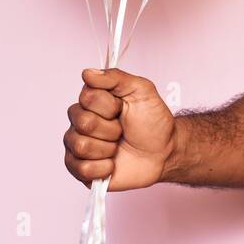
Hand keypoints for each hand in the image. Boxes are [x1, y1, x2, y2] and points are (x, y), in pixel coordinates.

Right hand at [63, 68, 176, 190]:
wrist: (164, 151)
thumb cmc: (153, 121)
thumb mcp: (142, 90)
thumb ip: (115, 78)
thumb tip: (87, 72)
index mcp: (92, 101)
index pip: (87, 98)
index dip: (110, 106)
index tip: (122, 108)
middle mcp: (80, 122)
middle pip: (83, 122)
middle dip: (111, 128)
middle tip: (123, 130)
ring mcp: (78, 147)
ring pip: (81, 146)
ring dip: (108, 148)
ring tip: (118, 147)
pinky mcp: (81, 170)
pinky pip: (82, 169)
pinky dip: (103, 168)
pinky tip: (112, 164)